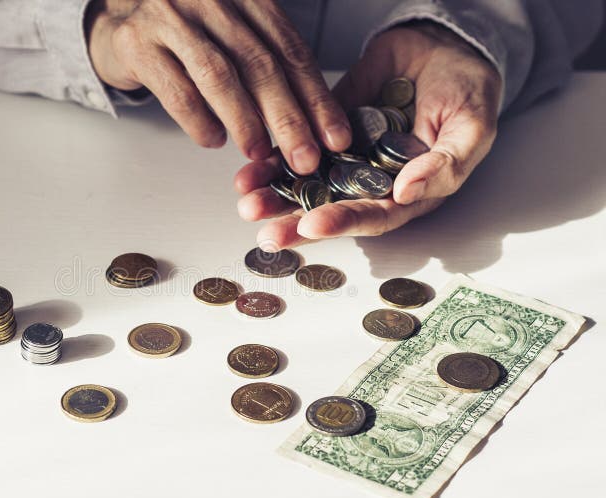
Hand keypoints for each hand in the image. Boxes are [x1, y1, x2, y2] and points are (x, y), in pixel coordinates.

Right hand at [85, 0, 350, 173]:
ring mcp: (169, 16)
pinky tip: (214, 141)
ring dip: (246, 122)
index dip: (316, 97)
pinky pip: (176, 89)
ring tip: (261, 154)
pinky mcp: (136, 43)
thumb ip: (267, 63)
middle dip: (288, 117)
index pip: (289, 49)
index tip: (335, 137)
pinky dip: (199, 121)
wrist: (117, 18)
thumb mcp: (232, 33)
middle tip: (306, 159)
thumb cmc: (185, 35)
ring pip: (219, 75)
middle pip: (259, 63)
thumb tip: (313, 124)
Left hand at [234, 23, 501, 249]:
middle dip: (295, 221)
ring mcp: (346, 157)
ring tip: (248, 200)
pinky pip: (296, 148)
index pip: (373, 216)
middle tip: (266, 230)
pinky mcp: (326, 131)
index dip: (343, 222)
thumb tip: (407, 192)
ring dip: (275, 195)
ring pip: (306, 183)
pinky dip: (272, 159)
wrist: (442, 46)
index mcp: (407, 192)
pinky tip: (250, 168)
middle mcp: (371, 181)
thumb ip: (445, 164)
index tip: (312, 224)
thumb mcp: (471, 129)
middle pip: (331, 209)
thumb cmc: (468, 92)